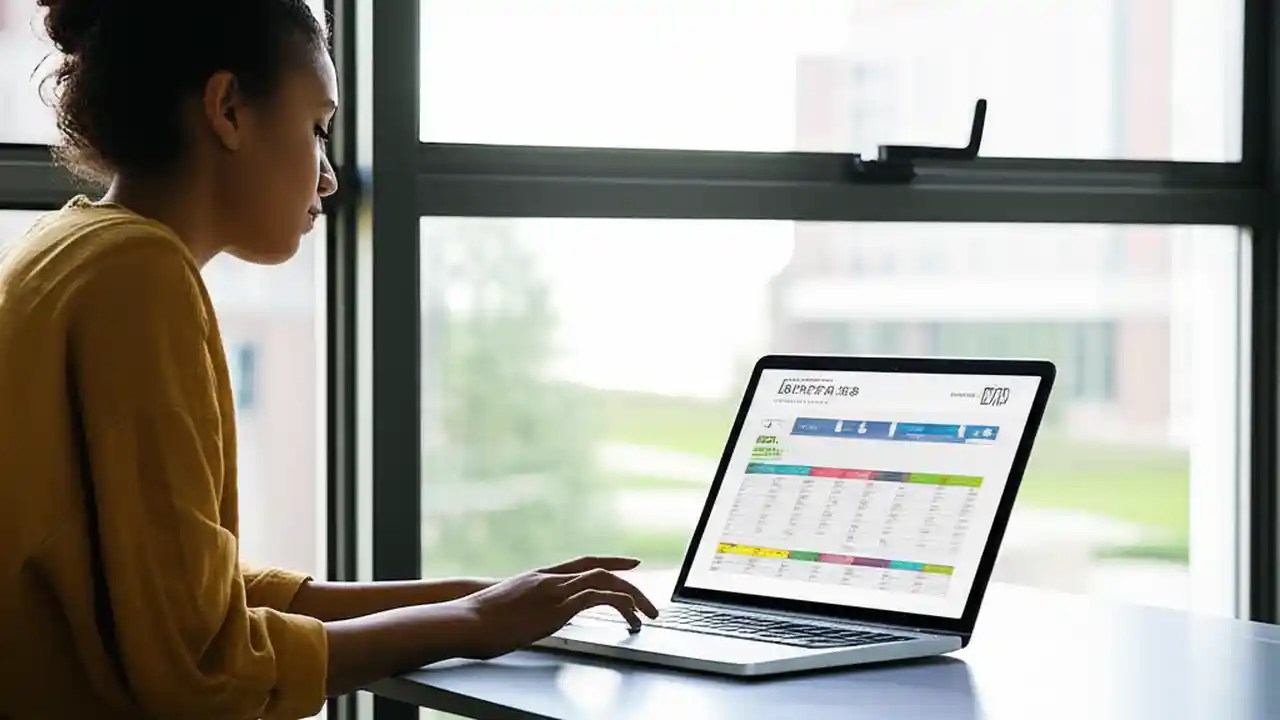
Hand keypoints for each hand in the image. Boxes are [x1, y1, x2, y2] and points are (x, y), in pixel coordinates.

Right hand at [450, 556, 659, 658]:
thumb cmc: (478, 619)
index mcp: (541, 576)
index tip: (630, 563)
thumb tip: (531, 621)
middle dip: (627, 581)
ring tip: (646, 616)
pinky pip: (598, 598)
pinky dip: (620, 604)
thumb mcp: (509, 607)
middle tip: (648, 600)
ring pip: (605, 581)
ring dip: (632, 597)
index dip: (608, 562)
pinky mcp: (557, 606)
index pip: (583, 562)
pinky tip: (630, 617)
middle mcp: (552, 578)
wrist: (465, 618)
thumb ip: (526, 608)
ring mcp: (555, 590)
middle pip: (599, 569)